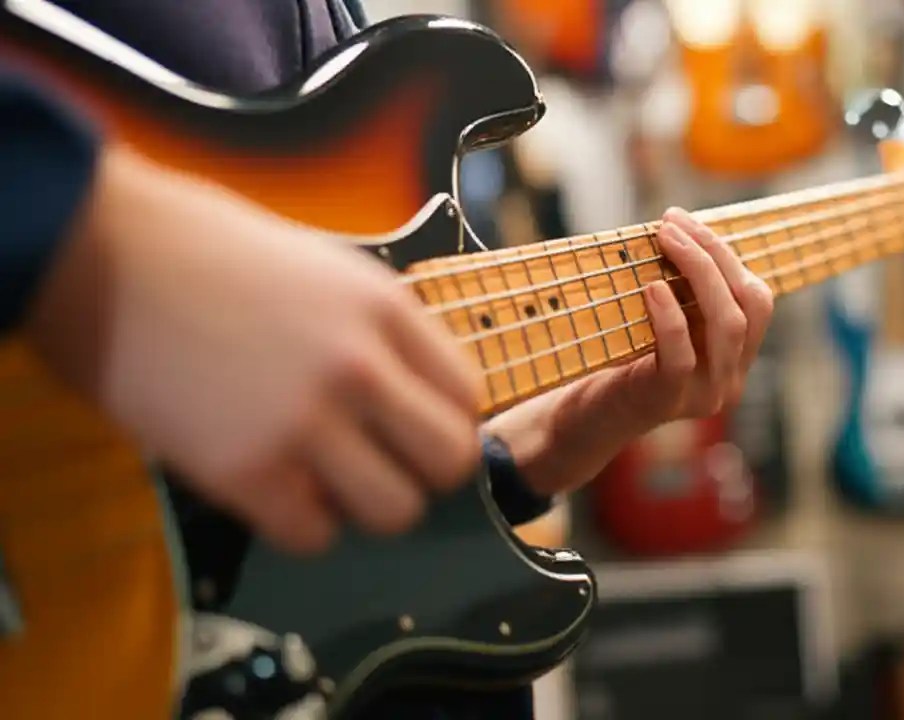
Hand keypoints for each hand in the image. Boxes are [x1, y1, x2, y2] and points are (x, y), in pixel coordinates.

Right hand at [29, 148, 482, 553]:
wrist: (99, 251)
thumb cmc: (204, 251)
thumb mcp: (324, 267)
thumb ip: (379, 330)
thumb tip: (414, 394)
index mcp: (385, 308)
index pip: (467, 398)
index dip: (441, 423)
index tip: (407, 430)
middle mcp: (360, 365)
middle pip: (449, 462)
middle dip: (419, 473)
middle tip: (377, 463)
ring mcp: (305, 420)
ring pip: (394, 511)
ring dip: (362, 506)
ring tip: (322, 478)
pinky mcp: (245, 470)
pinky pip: (314, 534)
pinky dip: (299, 523)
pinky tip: (271, 486)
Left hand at [606, 207, 775, 425]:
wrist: (585, 421)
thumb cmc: (619, 363)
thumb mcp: (659, 325)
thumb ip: (680, 293)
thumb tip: (676, 228)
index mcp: (735, 358)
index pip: (757, 299)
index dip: (728, 255)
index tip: (687, 221)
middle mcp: (730, 379)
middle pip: (750, 305)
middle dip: (715, 253)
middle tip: (673, 221)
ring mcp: (704, 394)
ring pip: (728, 326)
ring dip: (700, 272)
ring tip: (666, 240)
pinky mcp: (669, 401)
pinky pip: (682, 356)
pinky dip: (671, 317)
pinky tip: (652, 288)